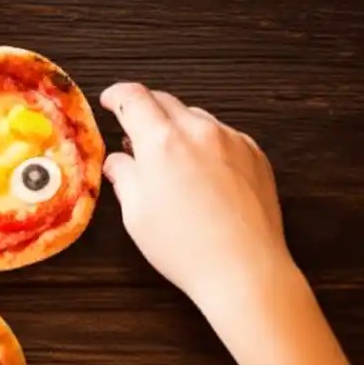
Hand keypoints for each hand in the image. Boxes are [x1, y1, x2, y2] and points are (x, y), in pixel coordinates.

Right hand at [99, 83, 289, 303]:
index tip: (109, 102)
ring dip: (176, 127)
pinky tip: (202, 173)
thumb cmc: (184, 247)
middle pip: (165, 100)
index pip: (133, 97)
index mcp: (162, 142)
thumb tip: (118, 161)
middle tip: (134, 133)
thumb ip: (124, 176)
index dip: (116, 95)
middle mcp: (199, 131)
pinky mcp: (255, 154)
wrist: (245, 269)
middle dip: (145, 110)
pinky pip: (223, 135)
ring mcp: (232, 140)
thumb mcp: (136, 215)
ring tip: (170, 158)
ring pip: (195, 117)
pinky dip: (206, 143)